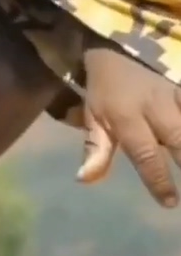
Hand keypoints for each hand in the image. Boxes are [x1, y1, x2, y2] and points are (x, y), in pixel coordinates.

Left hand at [79, 40, 180, 205]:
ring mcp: (175, 96)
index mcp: (127, 117)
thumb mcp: (93, 120)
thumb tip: (84, 179)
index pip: (145, 154)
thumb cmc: (105, 94)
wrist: (117, 52)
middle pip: (180, 139)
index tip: (170, 203)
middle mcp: (155, 107)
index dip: (158, 180)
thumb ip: (95, 150)